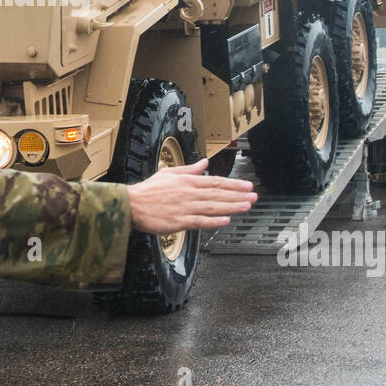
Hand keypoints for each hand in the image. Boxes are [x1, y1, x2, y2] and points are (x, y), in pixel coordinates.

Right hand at [125, 158, 254, 232]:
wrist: (131, 205)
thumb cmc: (148, 191)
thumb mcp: (169, 173)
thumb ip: (189, 169)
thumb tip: (204, 163)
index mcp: (187, 181)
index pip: (215, 182)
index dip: (234, 184)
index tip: (247, 186)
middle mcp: (189, 193)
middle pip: (218, 194)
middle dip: (238, 195)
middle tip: (254, 196)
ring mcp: (185, 207)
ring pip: (213, 207)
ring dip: (232, 206)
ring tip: (246, 206)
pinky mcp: (179, 221)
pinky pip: (200, 221)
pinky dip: (214, 221)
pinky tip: (226, 220)